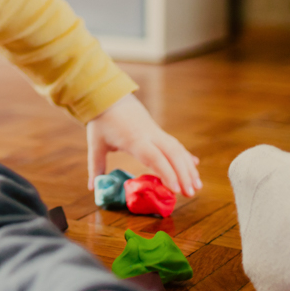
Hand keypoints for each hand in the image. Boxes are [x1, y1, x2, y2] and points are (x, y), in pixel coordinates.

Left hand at [86, 93, 201, 196]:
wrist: (110, 96)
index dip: (166, 172)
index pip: (154, 157)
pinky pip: (175, 144)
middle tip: (190, 194)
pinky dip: (185, 156)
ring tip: (197, 187)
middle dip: (183, 174)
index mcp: (134, 139)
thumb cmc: (102, 122)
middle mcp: (149, 135)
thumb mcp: (96, 143)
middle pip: (172, 154)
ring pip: (177, 149)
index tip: (176, 189)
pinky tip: (194, 167)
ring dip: (189, 167)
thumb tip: (92, 188)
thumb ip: (96, 166)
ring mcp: (156, 132)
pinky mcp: (158, 131)